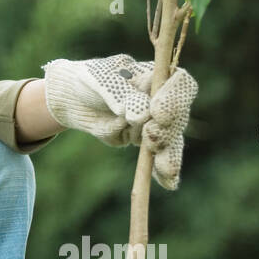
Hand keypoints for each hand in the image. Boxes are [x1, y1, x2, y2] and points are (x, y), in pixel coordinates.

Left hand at [41, 52, 197, 189]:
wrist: (79, 102)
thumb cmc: (93, 81)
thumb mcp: (103, 81)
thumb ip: (122, 95)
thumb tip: (140, 116)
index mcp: (158, 76)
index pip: (179, 83)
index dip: (174, 98)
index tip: (157, 111)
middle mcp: (164, 100)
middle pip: (178, 115)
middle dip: (166, 129)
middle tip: (150, 136)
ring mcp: (158, 123)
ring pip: (171, 140)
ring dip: (169, 154)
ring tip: (166, 169)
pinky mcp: (148, 143)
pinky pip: (160, 157)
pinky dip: (163, 170)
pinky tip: (168, 182)